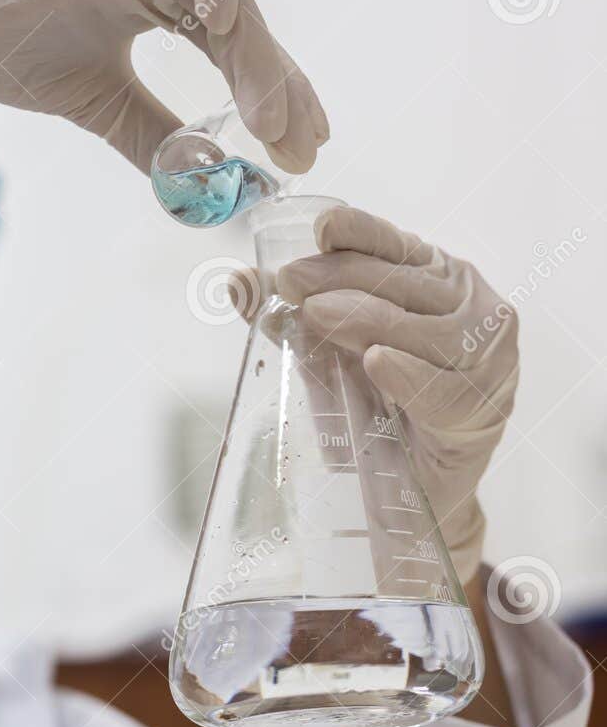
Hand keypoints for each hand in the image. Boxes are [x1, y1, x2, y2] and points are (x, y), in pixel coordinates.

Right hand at [0, 0, 327, 172]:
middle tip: (303, 144)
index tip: (301, 148)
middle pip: (242, 24)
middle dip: (279, 87)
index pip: (236, 47)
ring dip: (255, 59)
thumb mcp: (103, 109)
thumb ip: (161, 138)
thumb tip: (216, 183)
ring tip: (274, 121)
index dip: (274, 95)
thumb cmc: (10, 54)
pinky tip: (226, 30)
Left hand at [261, 206, 517, 583]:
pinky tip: (377, 361)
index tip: (321, 229)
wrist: (415, 497)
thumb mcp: (331, 359)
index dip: (361, 233)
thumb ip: (296, 321)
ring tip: (318, 314)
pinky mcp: (482, 414)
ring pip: (427, 330)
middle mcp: (474, 312)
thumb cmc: (378, 416)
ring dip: (369, 318)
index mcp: (441, 285)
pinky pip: (443, 390)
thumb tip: (239, 284)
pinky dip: (408, 375)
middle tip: (291, 282)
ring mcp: (487, 362)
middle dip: (344, 276)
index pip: (400, 246)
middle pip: (407, 284)